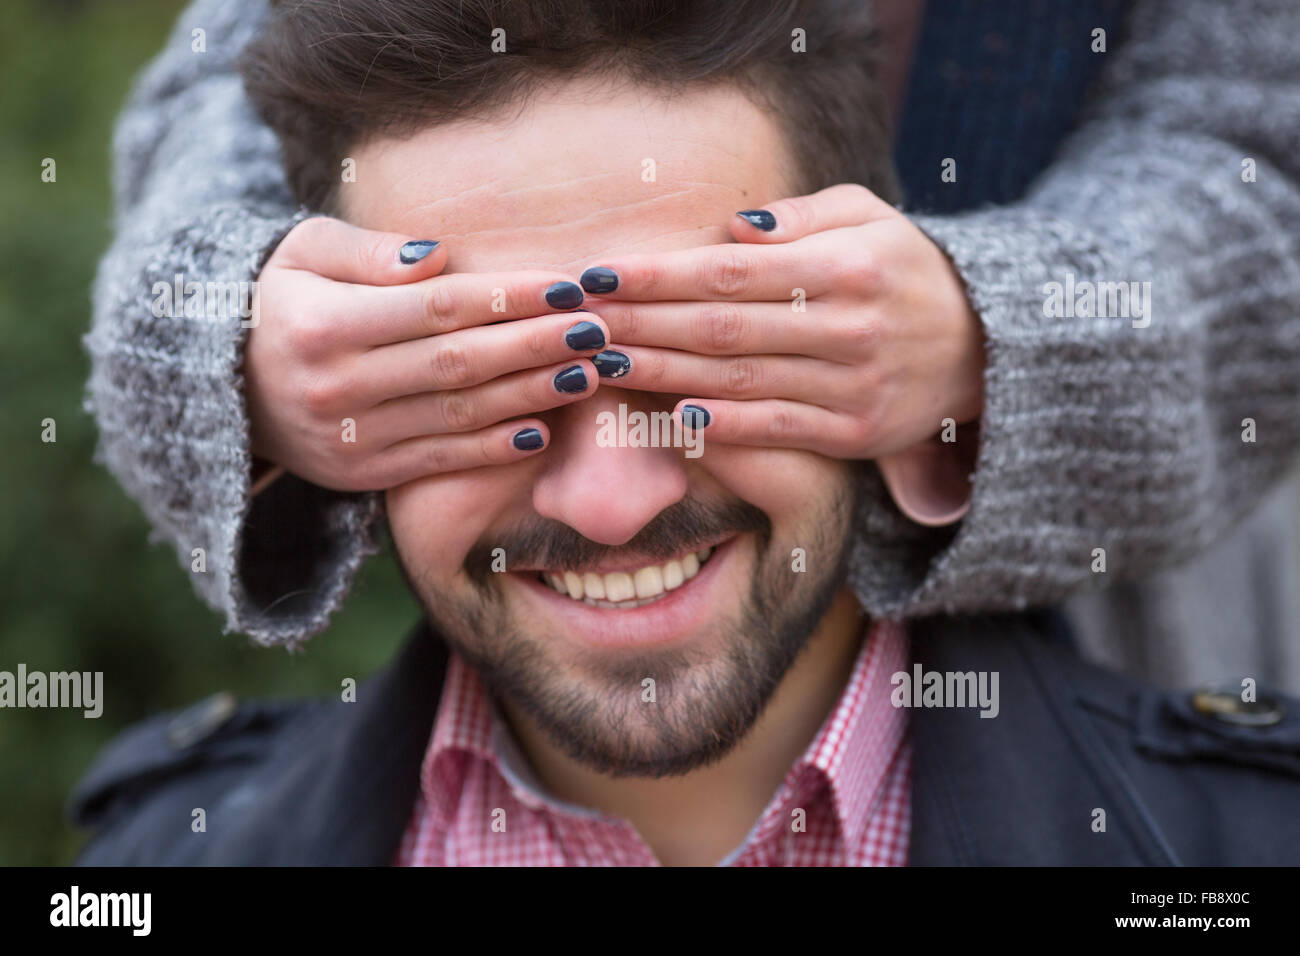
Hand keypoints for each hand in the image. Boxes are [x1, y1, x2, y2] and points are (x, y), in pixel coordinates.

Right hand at [245, 216, 607, 490]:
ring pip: (458, 414)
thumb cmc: (280, 301)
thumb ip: (367, 251)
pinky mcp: (364, 474)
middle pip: (459, 363)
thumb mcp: (302, 253)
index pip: (439, 308)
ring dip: (531, 394)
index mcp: (325, 324)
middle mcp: (338, 385)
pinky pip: (440, 459)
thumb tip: (436, 257)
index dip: (510, 298)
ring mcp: (352, 437)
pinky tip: (544, 428)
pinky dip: (494, 447)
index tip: (570, 286)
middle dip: (537, 345)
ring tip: (589, 373)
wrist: (222, 385)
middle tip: (599, 330)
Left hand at [579, 183, 984, 461]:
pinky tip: (667, 413)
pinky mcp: (853, 432)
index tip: (599, 274)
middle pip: (722, 327)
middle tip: (579, 322)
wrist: (985, 345)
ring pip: (738, 379)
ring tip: (602, 362)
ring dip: (661, 373)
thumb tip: (731, 227)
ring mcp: (851, 385)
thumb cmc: (906, 269)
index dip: (658, 275)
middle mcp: (848, 327)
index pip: (730, 272)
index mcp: (847, 266)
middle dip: (641, 323)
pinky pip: (774, 428)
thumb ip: (802, 216)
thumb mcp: (870, 217)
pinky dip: (720, 423)